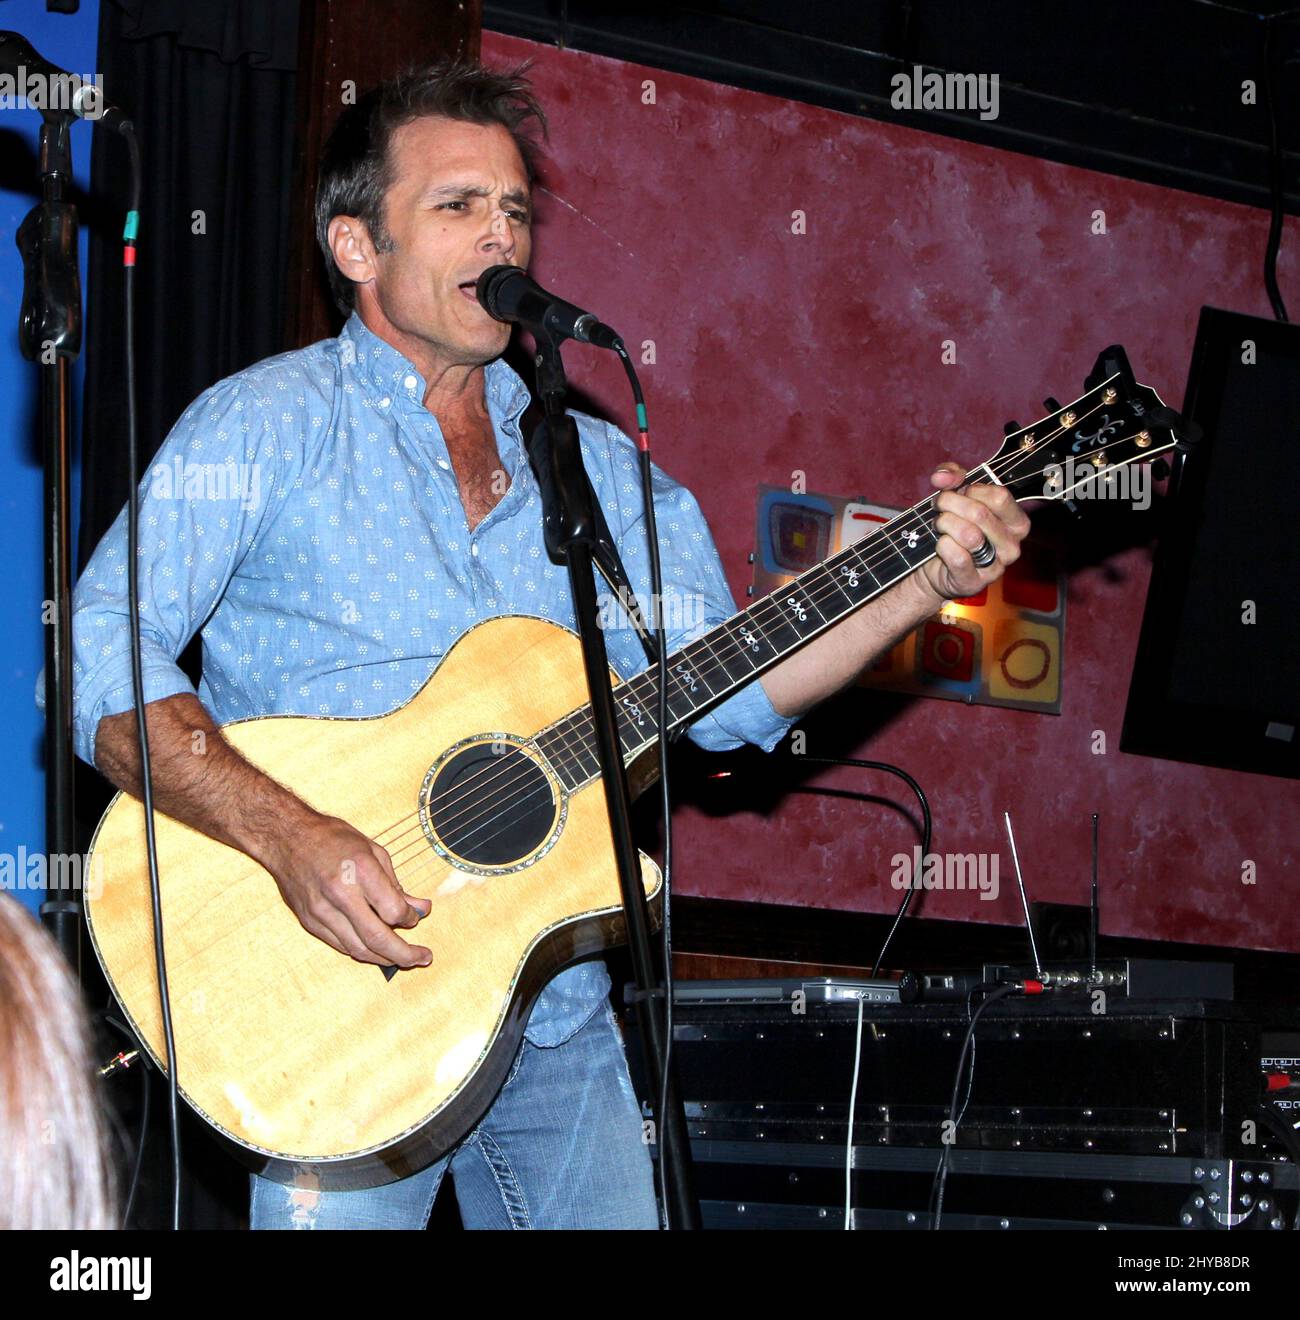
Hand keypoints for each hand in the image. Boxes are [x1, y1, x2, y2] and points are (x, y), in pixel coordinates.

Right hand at [263, 813, 432, 967]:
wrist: (287, 838)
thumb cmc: (332, 838)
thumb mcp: (373, 851)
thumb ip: (396, 885)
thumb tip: (420, 908)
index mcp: (360, 871)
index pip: (393, 910)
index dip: (410, 919)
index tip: (416, 917)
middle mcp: (341, 894)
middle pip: (377, 938)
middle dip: (405, 954)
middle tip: (423, 957)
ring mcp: (322, 911)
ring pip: (358, 949)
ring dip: (384, 958)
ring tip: (402, 957)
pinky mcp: (310, 922)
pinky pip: (340, 946)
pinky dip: (361, 950)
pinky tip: (375, 948)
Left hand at [920, 462, 1031, 601]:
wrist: (933, 566)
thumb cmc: (952, 528)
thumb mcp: (956, 494)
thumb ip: (953, 476)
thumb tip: (943, 476)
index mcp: (1016, 521)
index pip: (1000, 496)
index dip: (972, 489)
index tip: (958, 492)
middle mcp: (1012, 545)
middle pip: (980, 514)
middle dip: (951, 504)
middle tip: (940, 507)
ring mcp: (996, 566)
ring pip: (969, 535)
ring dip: (945, 524)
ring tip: (939, 526)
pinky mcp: (975, 581)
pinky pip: (958, 556)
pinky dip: (942, 545)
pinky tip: (941, 545)